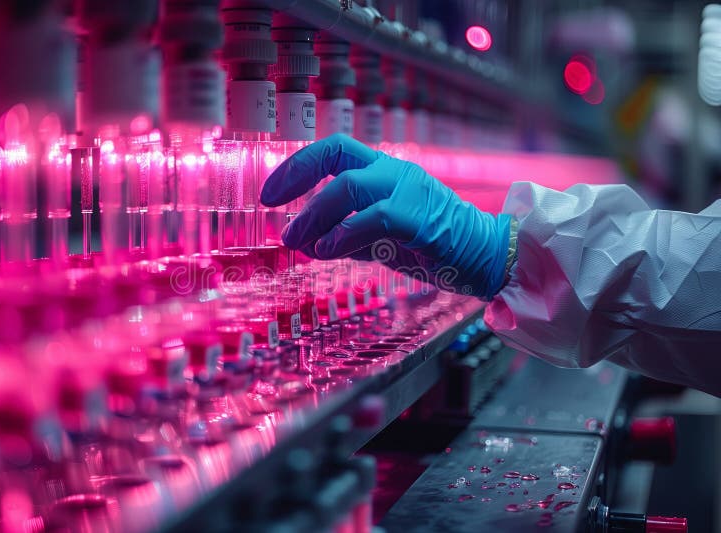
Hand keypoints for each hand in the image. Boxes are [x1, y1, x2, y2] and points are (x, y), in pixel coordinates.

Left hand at [260, 134, 511, 298]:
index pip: (336, 151)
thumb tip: (308, 242)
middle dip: (296, 173)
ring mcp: (409, 191)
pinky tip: (325, 250)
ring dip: (313, 215)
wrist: (486, 255)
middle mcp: (395, 172)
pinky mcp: (420, 218)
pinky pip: (373, 218)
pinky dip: (342, 235)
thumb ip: (347, 234)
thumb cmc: (435, 244)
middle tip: (269, 202)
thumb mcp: (382, 236)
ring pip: (349, 186)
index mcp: (386, 172)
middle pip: (337, 152)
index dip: (299, 166)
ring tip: (294, 239)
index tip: (272, 192)